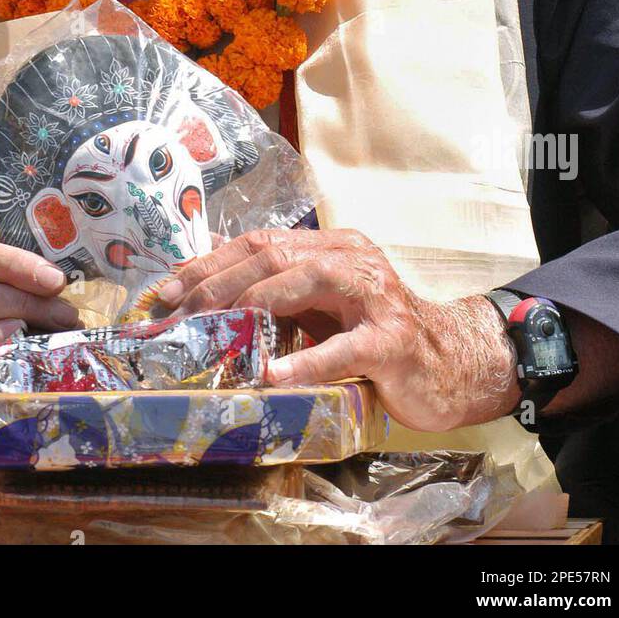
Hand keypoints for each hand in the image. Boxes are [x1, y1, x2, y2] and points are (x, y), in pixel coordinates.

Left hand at [157, 228, 518, 430]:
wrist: (452, 364)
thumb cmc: (378, 336)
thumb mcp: (323, 305)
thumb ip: (278, 287)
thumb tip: (211, 269)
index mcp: (332, 247)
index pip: (260, 243)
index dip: (209, 263)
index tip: (166, 291)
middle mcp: (352, 259)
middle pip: (275, 256)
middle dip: (217, 281)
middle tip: (175, 312)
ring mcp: (375, 297)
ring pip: (307, 281)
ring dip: (253, 303)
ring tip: (212, 326)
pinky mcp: (392, 341)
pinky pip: (345, 349)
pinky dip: (307, 361)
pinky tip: (273, 374)